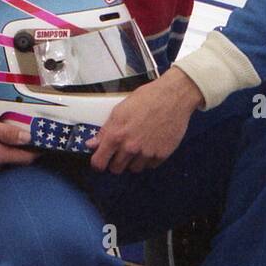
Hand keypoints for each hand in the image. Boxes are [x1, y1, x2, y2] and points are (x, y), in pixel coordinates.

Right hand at [0, 112, 38, 172]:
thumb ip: (6, 133)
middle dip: (25, 149)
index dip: (38, 150)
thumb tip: (28, 138)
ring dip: (11, 149)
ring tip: (15, 134)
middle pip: (16, 160)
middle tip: (33, 133)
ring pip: (4, 160)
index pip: (25, 158)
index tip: (47, 142)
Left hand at [86, 67, 203, 174]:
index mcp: (116, 135)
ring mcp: (147, 153)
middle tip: (122, 150)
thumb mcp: (120, 110)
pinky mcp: (162, 155)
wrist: (173, 96)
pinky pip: (150, 165)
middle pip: (116, 169)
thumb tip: (92, 144)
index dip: (99, 162)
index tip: (101, 160)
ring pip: (134, 169)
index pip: (99, 163)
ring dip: (134, 161)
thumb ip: (105, 130)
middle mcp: (130, 147)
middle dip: (116, 161)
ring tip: (139, 145)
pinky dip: (149, 159)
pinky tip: (152, 144)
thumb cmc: (146, 98)